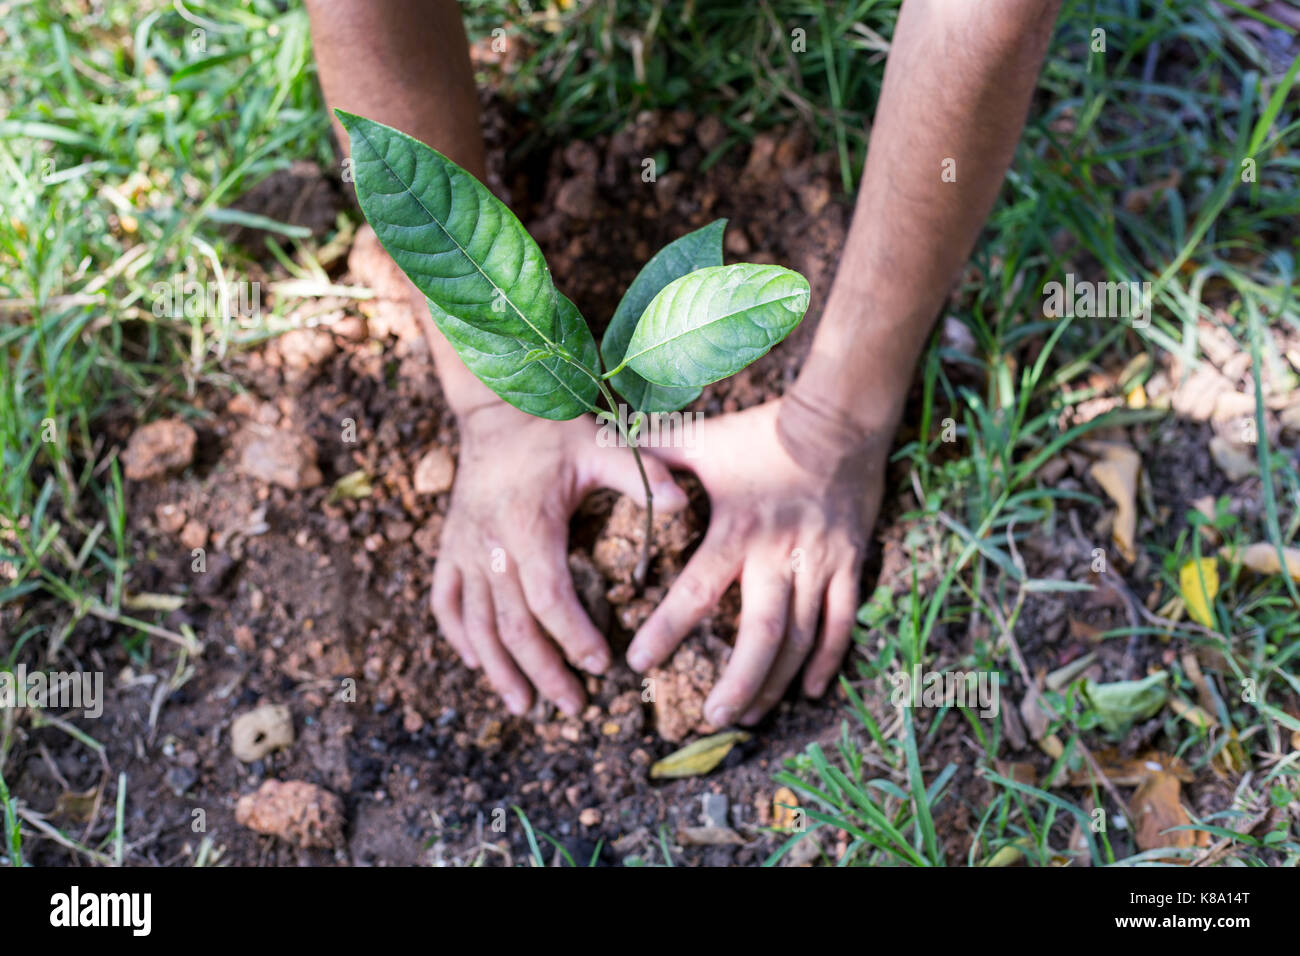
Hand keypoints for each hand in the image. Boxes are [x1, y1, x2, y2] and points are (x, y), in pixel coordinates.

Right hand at [431, 401, 686, 716]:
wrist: (497, 408)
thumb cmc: (556, 431)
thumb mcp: (604, 446)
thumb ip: (644, 477)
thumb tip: (684, 506)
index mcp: (528, 526)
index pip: (549, 599)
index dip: (573, 637)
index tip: (602, 666)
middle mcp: (488, 545)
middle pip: (512, 626)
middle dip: (543, 672)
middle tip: (574, 707)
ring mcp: (463, 549)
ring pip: (475, 625)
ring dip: (498, 671)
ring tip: (525, 708)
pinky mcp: (449, 548)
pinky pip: (444, 603)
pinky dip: (459, 638)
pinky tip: (477, 664)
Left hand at [627, 398, 884, 725]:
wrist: (840, 420)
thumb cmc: (761, 434)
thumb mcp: (703, 440)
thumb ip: (653, 454)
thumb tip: (599, 450)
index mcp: (737, 529)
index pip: (697, 590)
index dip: (667, 630)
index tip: (638, 664)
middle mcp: (779, 554)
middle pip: (762, 633)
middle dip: (738, 681)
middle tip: (709, 717)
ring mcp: (820, 564)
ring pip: (802, 638)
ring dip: (776, 681)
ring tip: (748, 715)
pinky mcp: (850, 565)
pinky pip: (842, 622)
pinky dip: (829, 659)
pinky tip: (810, 690)